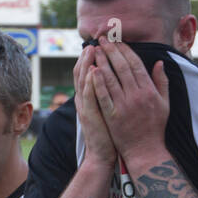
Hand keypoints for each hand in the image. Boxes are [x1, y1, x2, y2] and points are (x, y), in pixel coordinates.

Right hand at [73, 46, 116, 169]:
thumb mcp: (107, 110)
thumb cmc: (109, 133)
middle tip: (95, 41)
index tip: (101, 45)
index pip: (88, 72)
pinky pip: (89, 96)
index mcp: (89, 97)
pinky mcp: (90, 115)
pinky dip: (90, 83)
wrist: (102, 155)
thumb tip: (114, 80)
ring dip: (87, 64)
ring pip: (83, 81)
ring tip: (92, 49)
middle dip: (88, 56)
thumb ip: (108, 94)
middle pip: (82, 72)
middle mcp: (84, 100)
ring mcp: (85, 107)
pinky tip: (94, 71)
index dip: (92, 58)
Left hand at [90, 39, 169, 166]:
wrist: (146, 150)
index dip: (126, 51)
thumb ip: (162, 82)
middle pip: (122, 68)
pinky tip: (91, 70)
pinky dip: (97, 82)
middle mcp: (137, 96)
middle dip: (111, 51)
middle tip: (102, 39)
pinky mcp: (112, 116)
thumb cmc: (155, 127)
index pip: (136, 65)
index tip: (118, 41)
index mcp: (149, 91)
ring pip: (111, 79)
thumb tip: (159, 63)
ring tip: (95, 50)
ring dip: (102, 62)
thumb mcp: (165, 103)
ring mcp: (124, 106)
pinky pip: (103, 96)